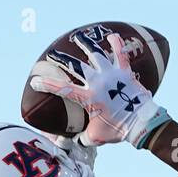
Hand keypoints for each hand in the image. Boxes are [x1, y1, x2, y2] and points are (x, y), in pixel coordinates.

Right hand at [31, 32, 168, 148]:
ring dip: (85, 44)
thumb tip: (73, 141)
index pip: (62, 89)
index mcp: (88, 97)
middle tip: (53, 54)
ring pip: (95, 53)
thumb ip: (82, 138)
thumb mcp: (96, 137)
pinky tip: (112, 35)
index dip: (46, 84)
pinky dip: (116, 44)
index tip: (35, 81)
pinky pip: (120, 54)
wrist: (142, 123)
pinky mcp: (124, 72)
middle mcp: (97, 81)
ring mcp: (111, 74)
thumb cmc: (118, 130)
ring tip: (78, 37)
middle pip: (75, 65)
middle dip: (61, 58)